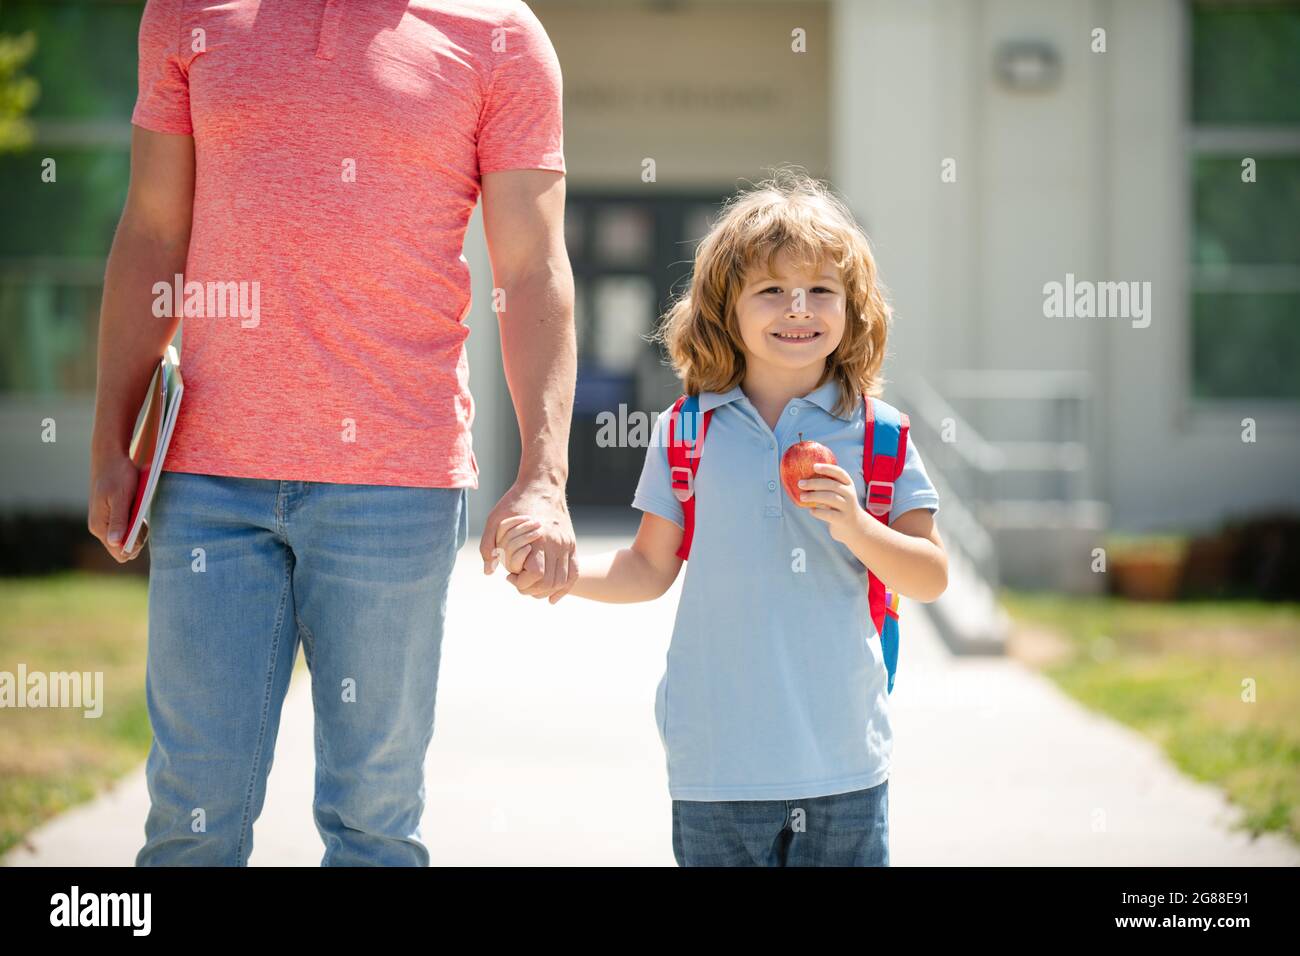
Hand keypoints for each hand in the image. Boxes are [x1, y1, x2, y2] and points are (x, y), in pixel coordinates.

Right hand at [87, 451, 146, 562]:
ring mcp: (105, 522)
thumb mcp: (121, 498)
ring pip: (126, 540)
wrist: (110, 457)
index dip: (133, 547)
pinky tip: (138, 512)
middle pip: (123, 549)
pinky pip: (126, 529)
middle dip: (137, 539)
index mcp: (100, 526)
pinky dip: (136, 524)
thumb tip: (115, 543)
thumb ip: (119, 521)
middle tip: (142, 519)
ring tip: (139, 513)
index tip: (141, 530)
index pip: (118, 553)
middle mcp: (99, 527)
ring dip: (137, 531)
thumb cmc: (118, 475)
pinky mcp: (110, 516)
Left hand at [478, 477, 577, 602]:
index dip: (521, 582)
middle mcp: (556, 543)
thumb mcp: (494, 520)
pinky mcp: (571, 544)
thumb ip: (487, 545)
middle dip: (531, 590)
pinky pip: (574, 572)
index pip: (536, 574)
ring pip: (563, 581)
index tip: (509, 576)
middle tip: (517, 581)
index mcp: (538, 537)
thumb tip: (489, 571)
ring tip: (531, 586)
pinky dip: (565, 588)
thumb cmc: (515, 501)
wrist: (543, 484)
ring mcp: (567, 544)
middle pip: (550, 582)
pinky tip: (553, 597)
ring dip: (546, 591)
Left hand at [798, 462, 867, 544]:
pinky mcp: (843, 519)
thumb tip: (804, 480)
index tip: (814, 466)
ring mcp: (847, 507)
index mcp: (848, 484)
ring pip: (830, 498)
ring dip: (814, 496)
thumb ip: (827, 487)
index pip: (839, 473)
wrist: (855, 527)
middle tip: (800, 483)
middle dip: (814, 483)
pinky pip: (828, 514)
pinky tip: (811, 511)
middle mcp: (849, 494)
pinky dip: (818, 511)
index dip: (827, 468)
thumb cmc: (840, 506)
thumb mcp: (839, 494)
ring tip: (802, 497)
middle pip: (832, 485)